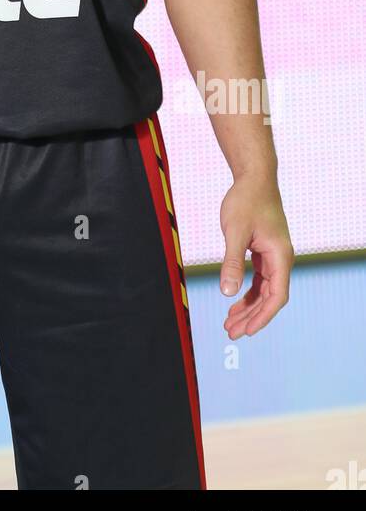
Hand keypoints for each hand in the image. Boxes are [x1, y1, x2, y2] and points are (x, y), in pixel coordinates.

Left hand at [218, 173, 293, 338]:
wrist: (254, 177)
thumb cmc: (246, 200)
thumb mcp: (235, 232)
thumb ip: (232, 263)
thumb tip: (227, 292)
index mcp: (280, 256)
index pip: (276, 297)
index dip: (262, 317)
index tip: (246, 331)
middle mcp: (281, 259)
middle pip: (270, 298)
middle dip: (252, 317)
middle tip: (231, 333)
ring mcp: (274, 256)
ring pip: (264, 290)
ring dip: (249, 306)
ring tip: (230, 323)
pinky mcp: (265, 251)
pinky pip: (260, 279)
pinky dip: (248, 292)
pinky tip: (235, 301)